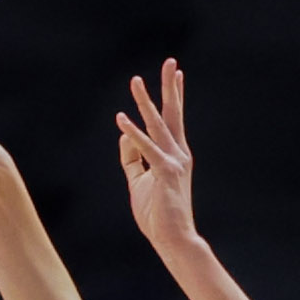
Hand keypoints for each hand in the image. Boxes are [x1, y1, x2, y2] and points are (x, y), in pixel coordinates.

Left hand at [116, 58, 199, 246]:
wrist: (172, 238)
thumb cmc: (157, 212)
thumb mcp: (138, 180)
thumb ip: (131, 157)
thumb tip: (124, 134)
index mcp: (174, 154)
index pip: (173, 119)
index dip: (173, 96)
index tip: (176, 73)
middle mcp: (178, 153)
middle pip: (173, 113)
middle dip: (170, 87)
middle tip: (171, 61)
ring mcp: (174, 161)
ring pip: (158, 124)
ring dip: (145, 101)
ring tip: (136, 81)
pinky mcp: (165, 173)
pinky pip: (145, 149)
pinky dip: (132, 133)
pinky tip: (121, 118)